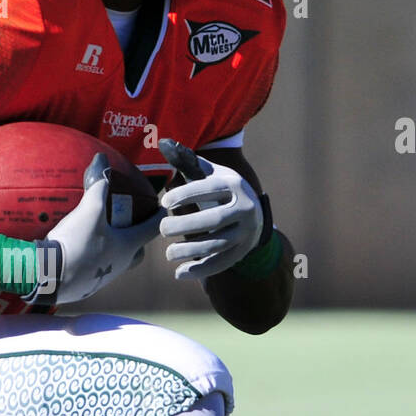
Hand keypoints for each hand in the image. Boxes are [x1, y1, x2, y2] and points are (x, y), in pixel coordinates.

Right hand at [31, 154, 161, 304]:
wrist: (51, 277)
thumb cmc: (78, 243)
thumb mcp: (89, 210)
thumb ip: (97, 186)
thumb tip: (101, 159)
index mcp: (128, 246)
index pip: (152, 229)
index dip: (158, 216)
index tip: (162, 208)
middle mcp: (120, 264)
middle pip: (137, 250)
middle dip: (138, 238)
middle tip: (133, 225)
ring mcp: (104, 277)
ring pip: (117, 261)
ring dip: (115, 248)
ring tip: (104, 234)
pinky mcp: (86, 284)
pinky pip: (95, 267)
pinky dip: (94, 257)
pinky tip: (81, 248)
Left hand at [159, 147, 264, 280]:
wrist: (253, 212)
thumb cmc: (220, 190)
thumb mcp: (209, 173)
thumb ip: (186, 161)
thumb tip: (161, 142)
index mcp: (234, 184)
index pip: (208, 189)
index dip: (184, 195)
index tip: (163, 203)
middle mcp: (245, 208)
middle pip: (214, 219)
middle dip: (185, 226)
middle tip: (162, 230)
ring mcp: (247, 232)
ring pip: (217, 244)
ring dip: (190, 251)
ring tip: (168, 253)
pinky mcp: (243, 251)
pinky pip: (221, 263)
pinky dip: (201, 270)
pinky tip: (180, 273)